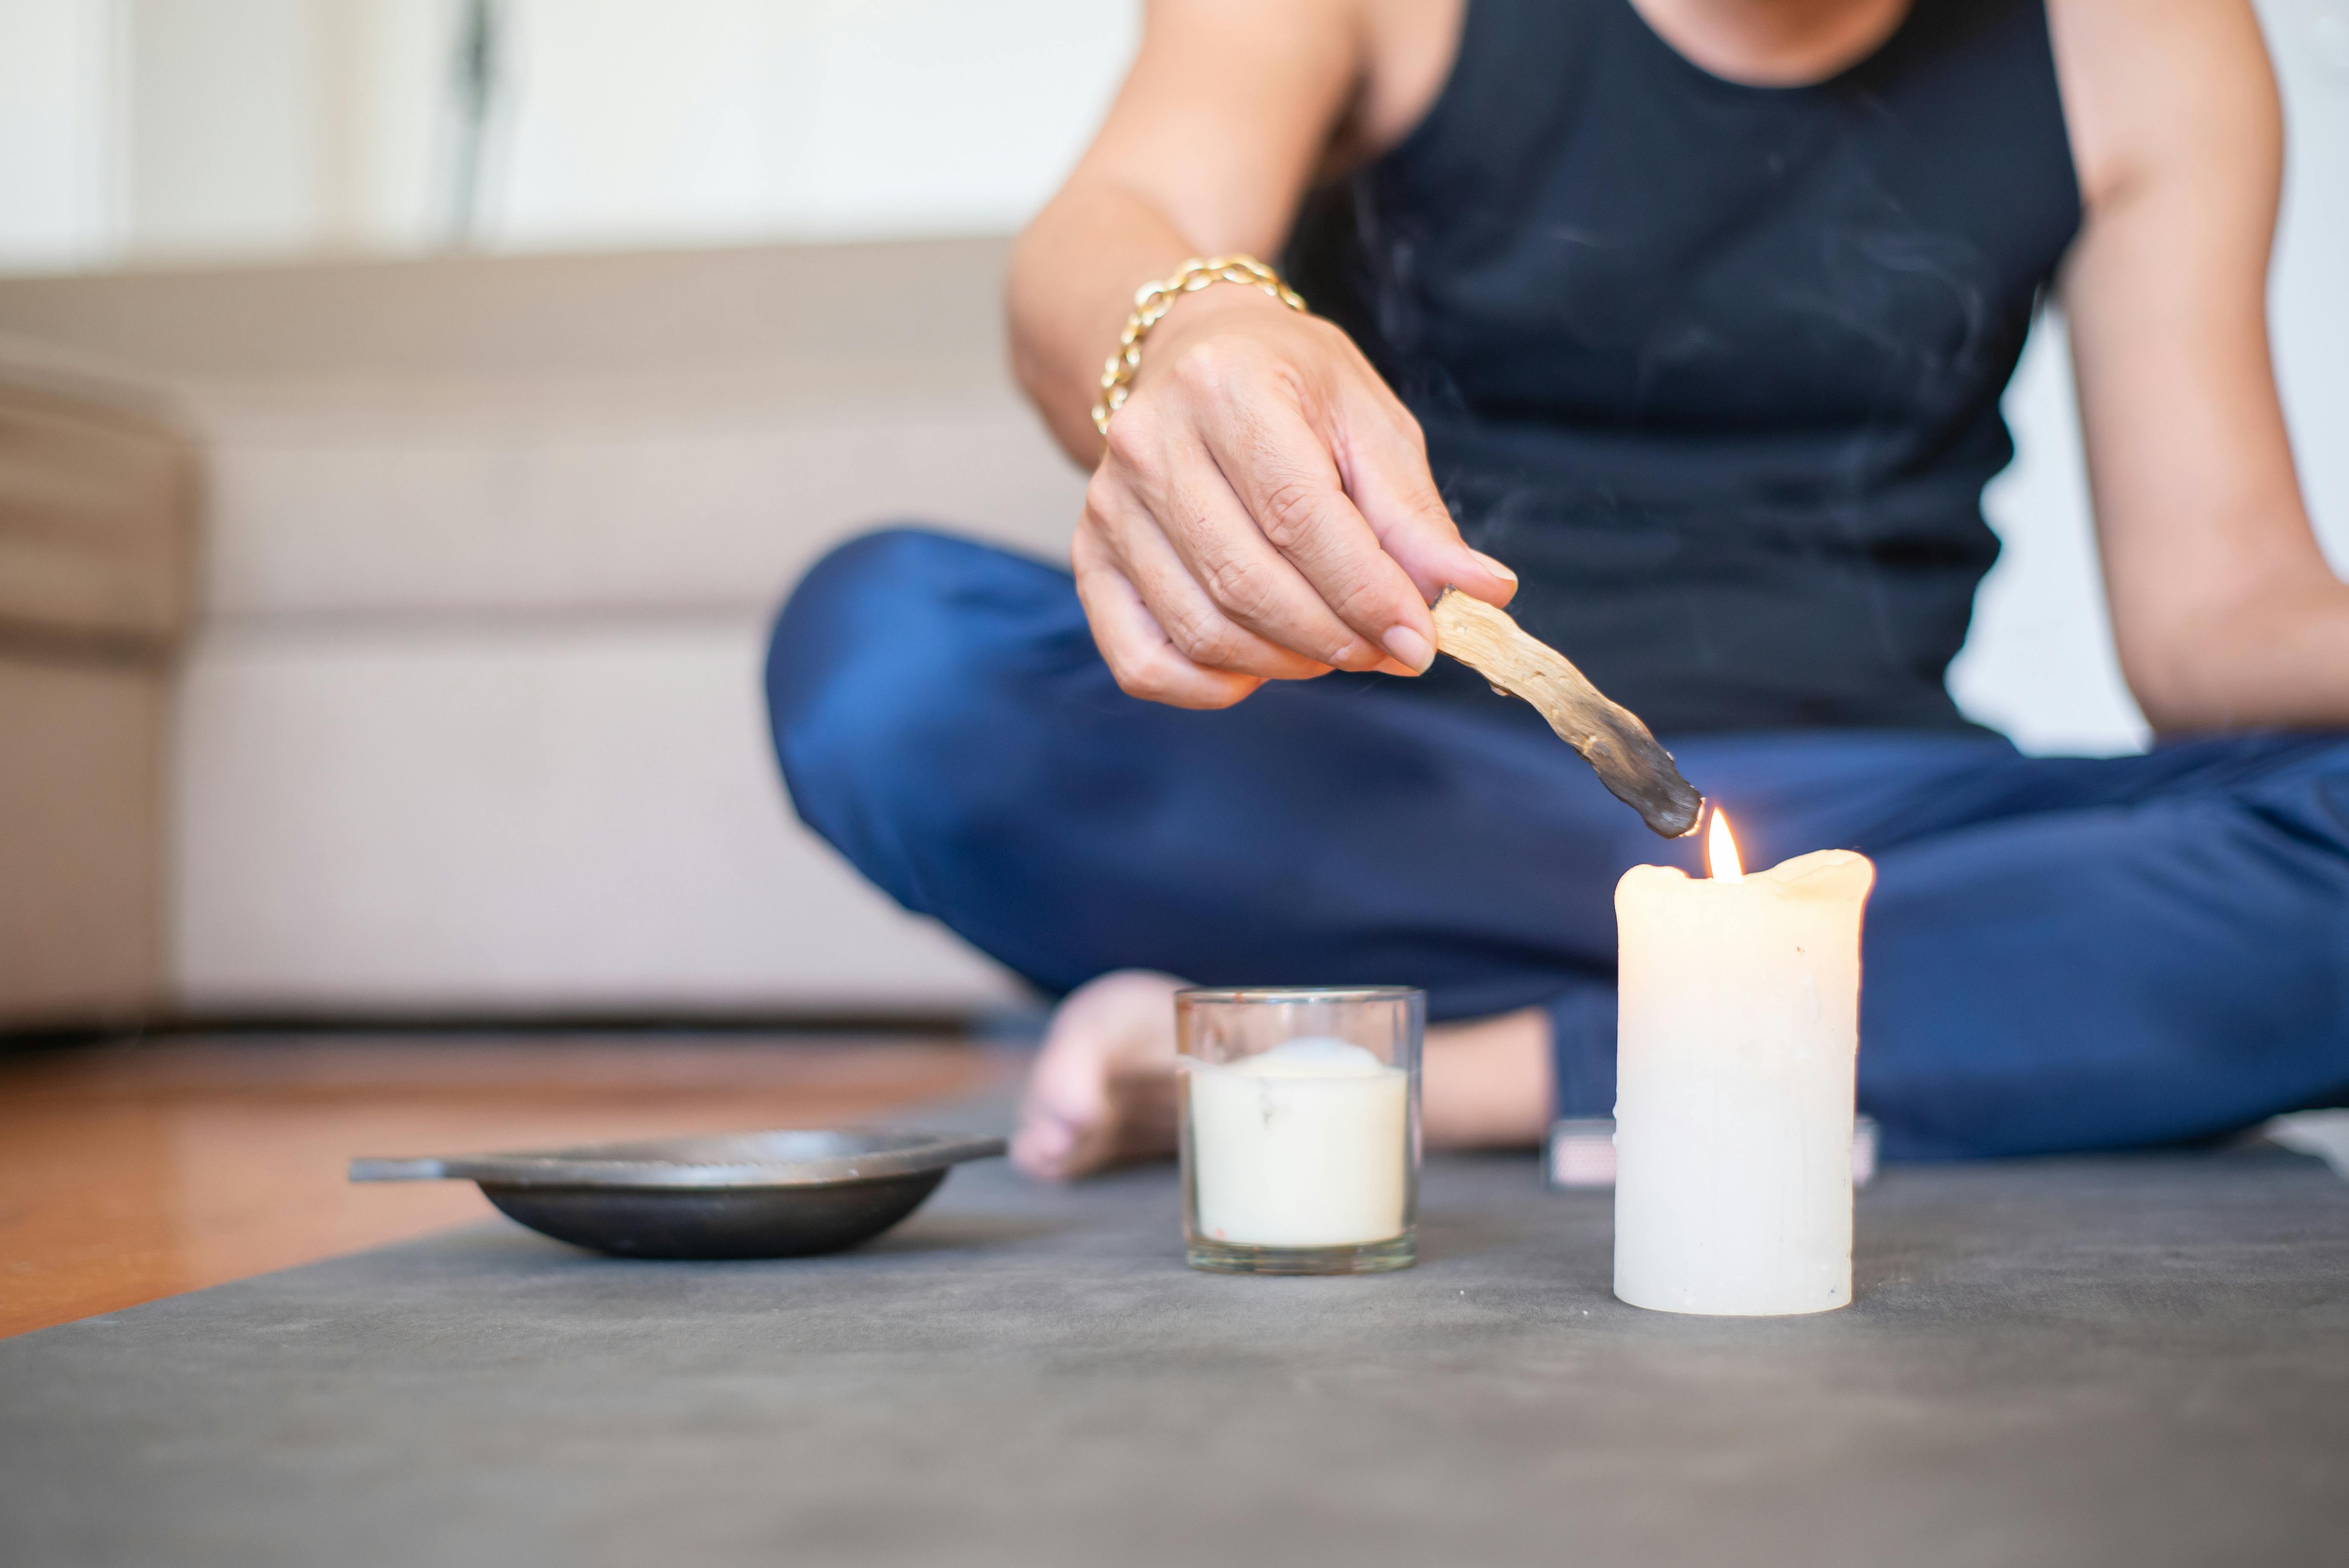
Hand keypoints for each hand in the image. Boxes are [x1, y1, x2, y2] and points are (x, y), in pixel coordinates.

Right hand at [1073, 285, 1517, 708]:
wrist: (1189, 353)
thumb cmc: (1290, 387)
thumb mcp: (1369, 423)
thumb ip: (1417, 515)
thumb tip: (1484, 593)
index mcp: (1229, 389)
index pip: (1301, 520)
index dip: (1368, 594)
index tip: (1423, 641)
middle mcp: (1150, 444)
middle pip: (1249, 584)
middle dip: (1336, 639)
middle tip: (1390, 651)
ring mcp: (1107, 506)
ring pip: (1203, 630)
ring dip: (1286, 662)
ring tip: (1336, 647)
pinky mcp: (1090, 557)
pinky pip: (1142, 661)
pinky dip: (1208, 686)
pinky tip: (1258, 663)